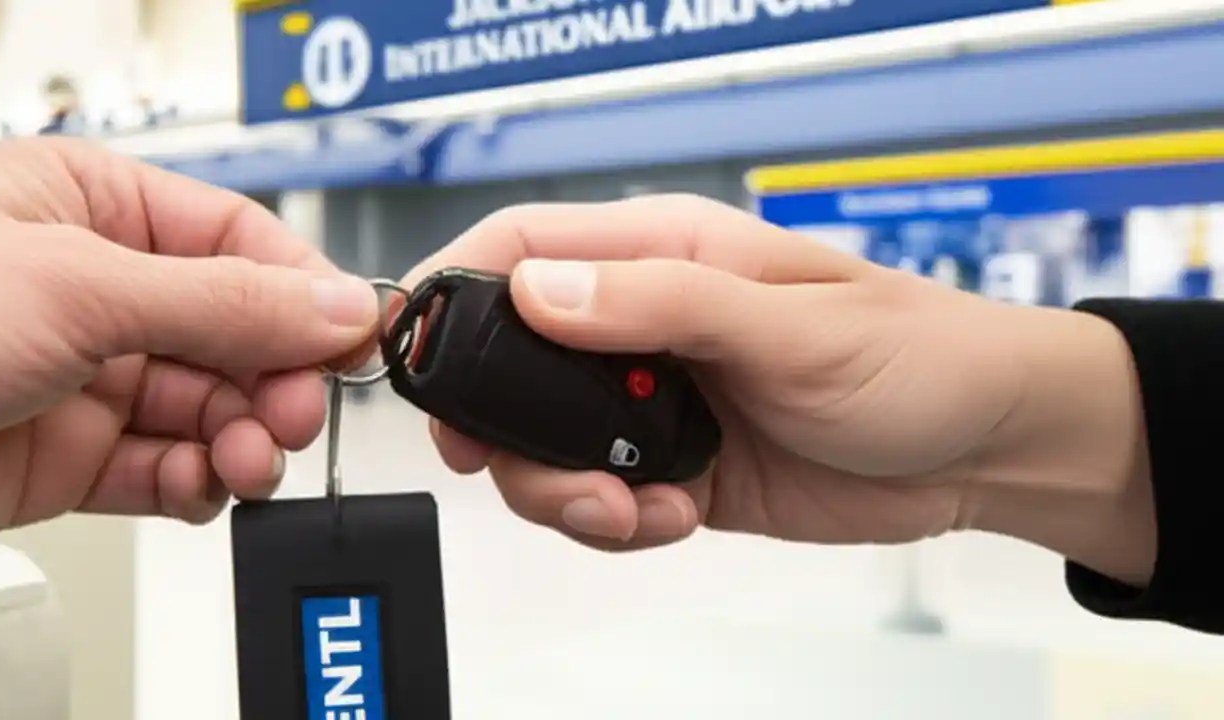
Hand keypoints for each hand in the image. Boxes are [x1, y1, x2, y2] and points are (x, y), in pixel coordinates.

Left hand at [0, 138, 376, 541]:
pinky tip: (206, 486)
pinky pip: (169, 467)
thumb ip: (225, 304)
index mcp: (96, 207)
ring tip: (249, 461)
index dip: (300, 294)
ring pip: (211, 406)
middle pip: (236, 333)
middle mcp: (101, 289)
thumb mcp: (82, 291)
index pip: (239, 242)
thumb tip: (336, 306)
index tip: (350, 340)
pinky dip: (200, 483)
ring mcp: (92, 374)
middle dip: (272, 380)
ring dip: (244, 439)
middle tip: (294, 415)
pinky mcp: (76, 454)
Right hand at [406, 195, 1155, 585]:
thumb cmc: (912, 354)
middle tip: (523, 470)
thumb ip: (662, 306)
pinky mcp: (675, 463)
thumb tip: (540, 289)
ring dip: (564, 490)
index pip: (521, 248)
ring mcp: (654, 398)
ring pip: (545, 443)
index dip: (450, 293)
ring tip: (635, 508)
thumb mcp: (787, 326)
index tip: (413, 358)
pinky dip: (619, 522)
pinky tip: (675, 515)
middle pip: (509, 363)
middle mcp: (645, 324)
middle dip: (500, 427)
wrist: (980, 446)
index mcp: (663, 257)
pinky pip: (602, 497)